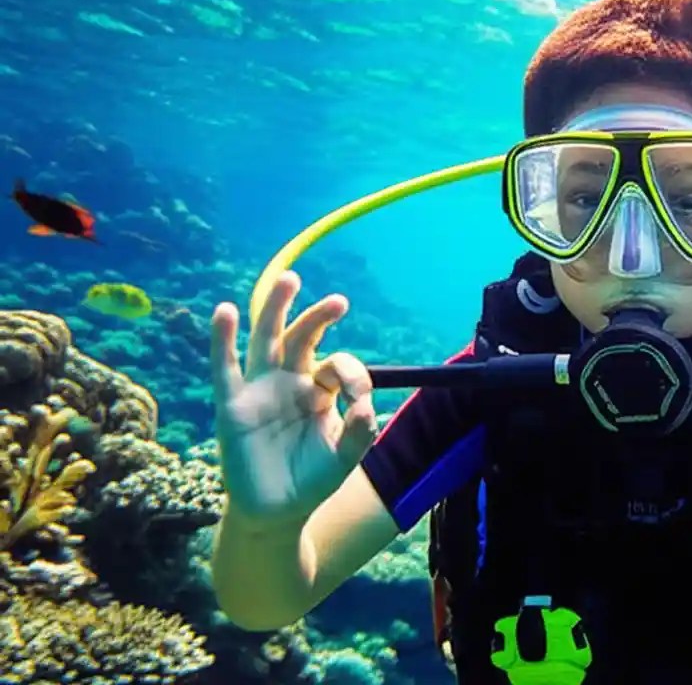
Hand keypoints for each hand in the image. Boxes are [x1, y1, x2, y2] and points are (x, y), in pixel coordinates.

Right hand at [210, 271, 377, 528]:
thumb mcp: (346, 459)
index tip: (361, 395)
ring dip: (276, 309)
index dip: (353, 374)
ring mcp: (260, 390)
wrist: (277, 512)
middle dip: (318, 317)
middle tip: (340, 301)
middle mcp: (290, 382)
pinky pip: (225, 369)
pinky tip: (225, 312)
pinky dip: (223, 339)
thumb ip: (360, 433)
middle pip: (302, 338)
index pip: (337, 365)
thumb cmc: (312, 480)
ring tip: (290, 279)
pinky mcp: (233, 406)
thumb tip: (369, 406)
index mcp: (320, 390)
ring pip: (267, 341)